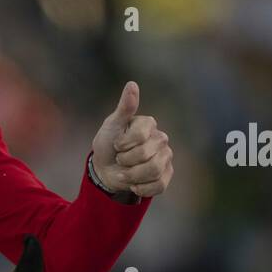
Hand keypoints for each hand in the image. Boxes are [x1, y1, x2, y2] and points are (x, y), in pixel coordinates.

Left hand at [91, 81, 173, 198]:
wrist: (105, 169)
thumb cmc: (107, 144)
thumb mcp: (111, 125)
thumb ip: (124, 108)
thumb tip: (132, 84)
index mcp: (149, 124)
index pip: (140, 136)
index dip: (123, 144)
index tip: (116, 144)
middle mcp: (161, 139)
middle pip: (146, 155)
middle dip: (125, 161)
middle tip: (119, 160)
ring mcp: (165, 157)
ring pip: (153, 171)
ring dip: (132, 176)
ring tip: (124, 173)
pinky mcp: (166, 175)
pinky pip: (159, 185)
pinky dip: (141, 188)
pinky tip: (133, 184)